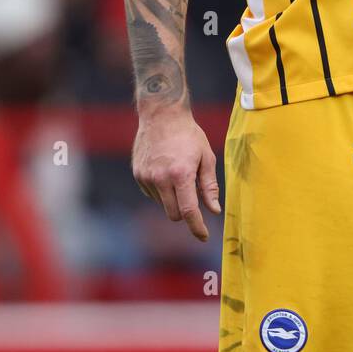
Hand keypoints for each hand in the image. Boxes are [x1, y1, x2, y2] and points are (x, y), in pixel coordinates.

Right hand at [132, 109, 220, 241]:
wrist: (162, 115)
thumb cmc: (189, 135)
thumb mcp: (206, 157)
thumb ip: (209, 186)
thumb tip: (214, 210)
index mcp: (180, 174)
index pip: (188, 211)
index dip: (196, 227)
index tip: (204, 236)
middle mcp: (160, 178)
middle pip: (173, 214)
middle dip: (185, 212)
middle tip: (193, 196)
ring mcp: (146, 177)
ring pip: (162, 204)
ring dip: (173, 199)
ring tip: (179, 174)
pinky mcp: (138, 174)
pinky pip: (152, 194)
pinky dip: (161, 190)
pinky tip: (166, 170)